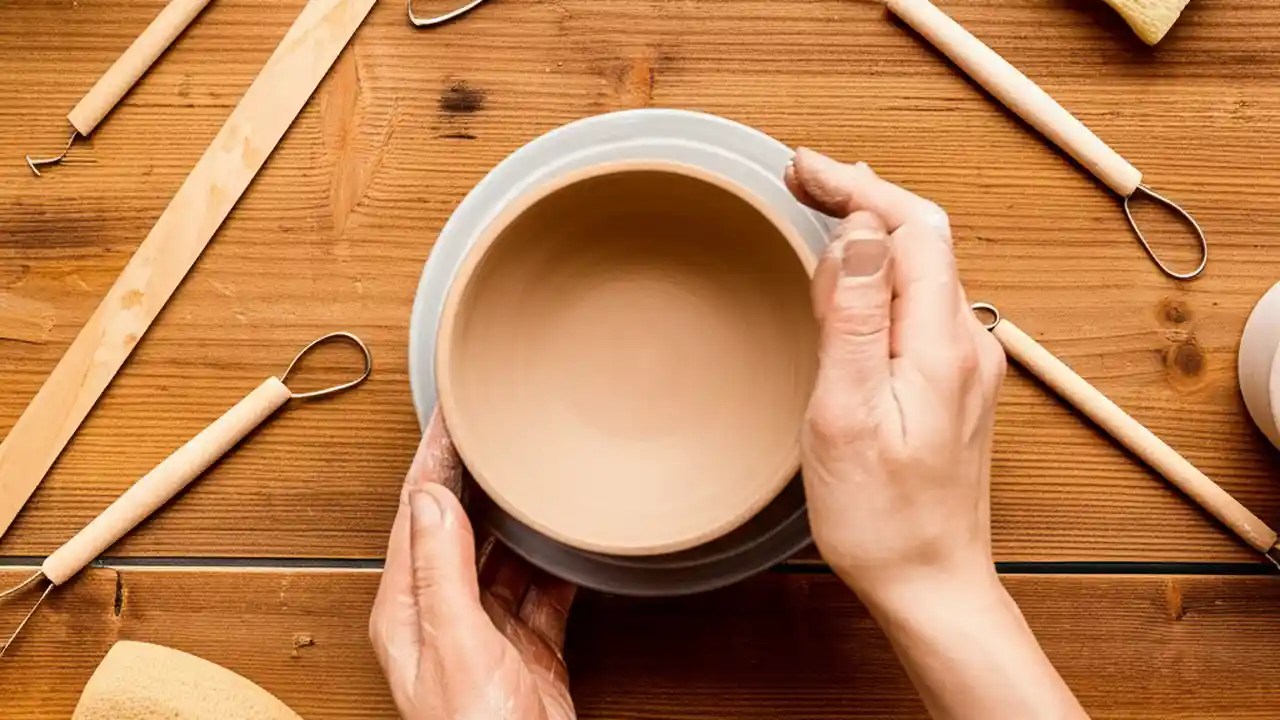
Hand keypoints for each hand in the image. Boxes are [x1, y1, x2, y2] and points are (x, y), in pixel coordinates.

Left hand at [369, 411, 576, 719]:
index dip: (435, 455)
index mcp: (409, 606)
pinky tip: (571, 536)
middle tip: (501, 421)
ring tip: (539, 464)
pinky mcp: (528, 647)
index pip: (417, 509)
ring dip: (520, 512)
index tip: (453, 409)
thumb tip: (431, 496)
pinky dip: (558, 559)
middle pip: (460, 522)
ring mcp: (487, 629)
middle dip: (479, 472)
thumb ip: (442, 570)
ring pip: (503, 551)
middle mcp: (444, 610)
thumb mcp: (456, 647)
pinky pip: (542, 588)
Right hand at [787, 150, 1087, 719]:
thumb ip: (854, 318)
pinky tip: (855, 273)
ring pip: (923, 268)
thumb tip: (858, 234)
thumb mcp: (846, 415)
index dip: (855, 186)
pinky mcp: (955, 384)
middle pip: (921, 238)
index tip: (801, 167)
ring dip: (872, 229)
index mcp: (939, 343)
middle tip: (800, 176)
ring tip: (822, 203)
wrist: (931, 583)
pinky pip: (921, 303)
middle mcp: (966, 343)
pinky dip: (883, 271)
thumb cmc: (880, 516)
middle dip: (861, 195)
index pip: (909, 227)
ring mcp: (967, 364)